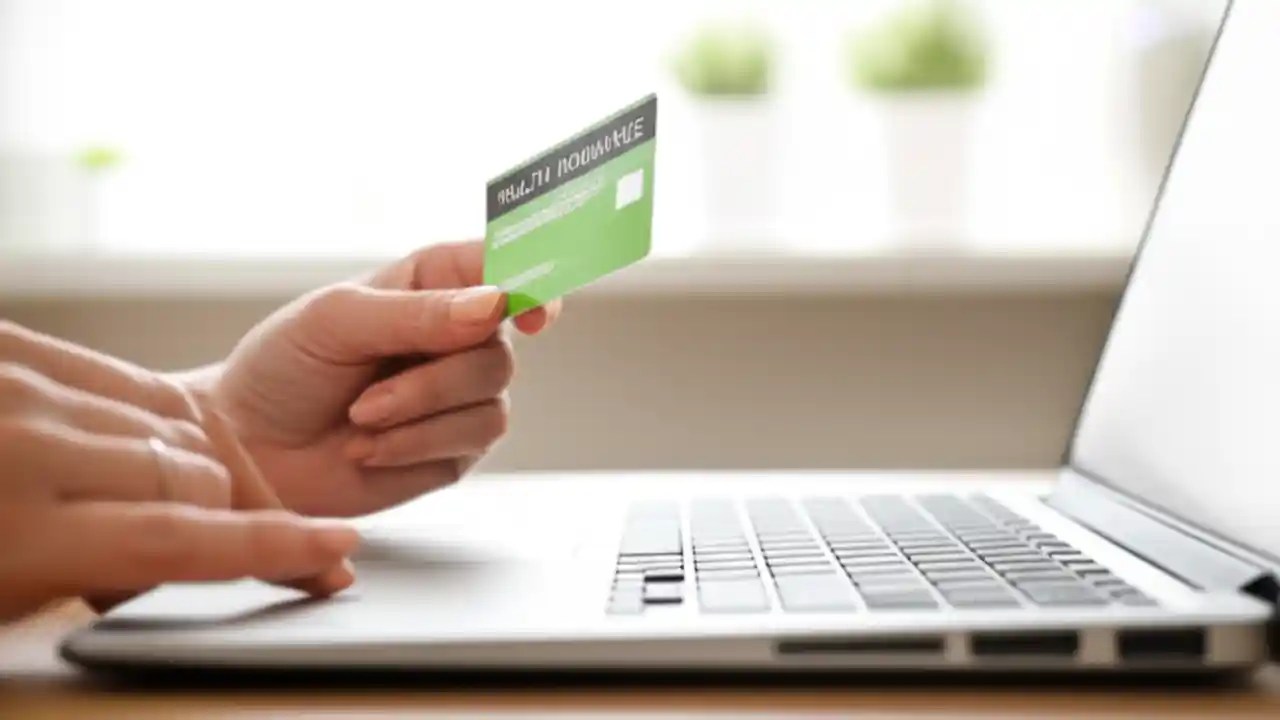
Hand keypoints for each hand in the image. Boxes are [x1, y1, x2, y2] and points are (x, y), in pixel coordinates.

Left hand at [0, 322, 359, 623]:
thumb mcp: (8, 590)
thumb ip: (95, 577)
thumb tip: (166, 570)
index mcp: (16, 527)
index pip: (178, 540)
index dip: (269, 548)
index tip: (331, 557)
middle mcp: (22, 441)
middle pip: (193, 474)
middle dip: (230, 515)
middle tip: (234, 554)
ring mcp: (21, 383)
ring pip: (177, 420)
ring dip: (206, 465)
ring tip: (209, 504)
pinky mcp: (13, 347)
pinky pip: (130, 379)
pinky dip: (169, 416)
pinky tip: (181, 442)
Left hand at [200, 240, 561, 516]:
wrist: (248, 449)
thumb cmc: (282, 369)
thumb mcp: (337, 321)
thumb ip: (418, 312)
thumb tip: (494, 304)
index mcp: (433, 284)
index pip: (502, 267)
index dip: (532, 283)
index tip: (534, 312)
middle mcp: (456, 336)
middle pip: (501, 347)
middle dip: (435, 378)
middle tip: (368, 395)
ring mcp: (459, 397)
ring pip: (493, 399)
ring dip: (418, 413)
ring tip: (361, 420)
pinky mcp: (454, 449)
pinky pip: (471, 443)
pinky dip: (414, 446)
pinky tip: (368, 449)